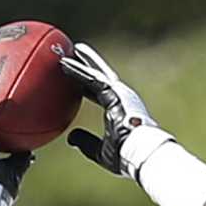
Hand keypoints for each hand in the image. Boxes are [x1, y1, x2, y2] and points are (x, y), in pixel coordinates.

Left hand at [62, 41, 171, 179]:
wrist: (141, 152)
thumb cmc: (126, 156)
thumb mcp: (102, 152)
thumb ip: (87, 143)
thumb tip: (71, 138)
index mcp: (120, 112)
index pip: (100, 95)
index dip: (87, 87)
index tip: (76, 82)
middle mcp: (121, 99)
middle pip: (100, 77)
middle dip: (87, 66)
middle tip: (73, 54)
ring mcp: (120, 93)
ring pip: (96, 72)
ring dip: (82, 61)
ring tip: (69, 49)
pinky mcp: (115, 91)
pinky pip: (92, 78)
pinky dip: (78, 70)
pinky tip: (64, 63)